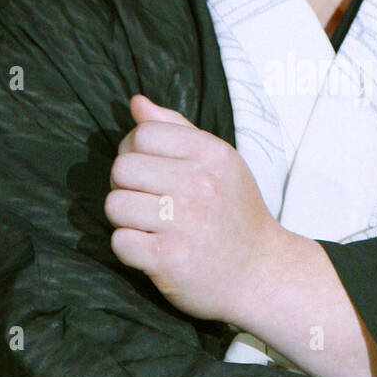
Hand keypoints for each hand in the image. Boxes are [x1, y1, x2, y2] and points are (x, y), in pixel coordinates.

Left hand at [105, 95, 281, 322]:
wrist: (261, 274)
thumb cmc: (234, 213)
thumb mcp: (219, 163)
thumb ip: (176, 129)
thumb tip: (136, 103)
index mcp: (211, 154)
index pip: (143, 134)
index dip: (135, 150)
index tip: (149, 171)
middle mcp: (199, 185)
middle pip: (122, 167)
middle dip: (126, 184)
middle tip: (148, 201)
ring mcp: (183, 223)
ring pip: (115, 205)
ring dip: (126, 218)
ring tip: (151, 225)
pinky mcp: (168, 259)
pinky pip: (119, 241)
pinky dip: (130, 248)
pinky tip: (153, 249)